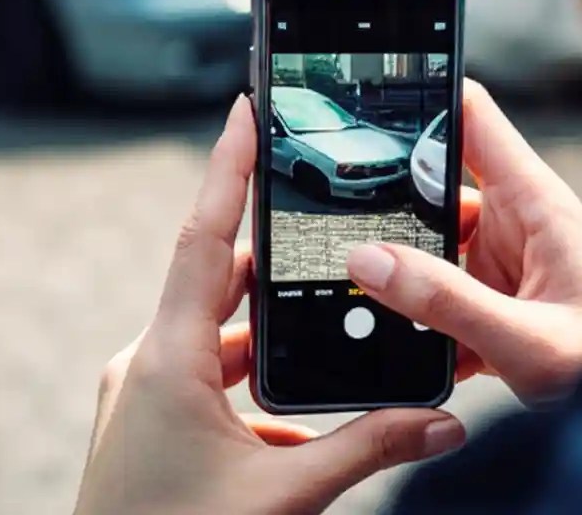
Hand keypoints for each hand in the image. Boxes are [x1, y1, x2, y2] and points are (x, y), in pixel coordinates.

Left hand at [74, 97, 464, 514]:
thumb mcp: (285, 495)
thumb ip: (369, 449)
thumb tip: (444, 422)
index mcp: (164, 361)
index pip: (201, 238)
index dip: (225, 167)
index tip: (245, 106)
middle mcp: (143, 365)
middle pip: (219, 288)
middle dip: (278, 268)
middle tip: (330, 234)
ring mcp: (137, 397)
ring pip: (215, 342)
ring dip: (269, 341)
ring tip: (332, 338)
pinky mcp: (144, 428)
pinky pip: (204, 383)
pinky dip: (251, 388)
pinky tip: (298, 421)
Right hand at [347, 82, 581, 404]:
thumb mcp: (528, 341)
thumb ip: (447, 302)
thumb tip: (371, 261)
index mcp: (534, 202)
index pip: (471, 116)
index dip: (422, 96)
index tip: (364, 102)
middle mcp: (516, 220)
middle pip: (432, 184)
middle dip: (390, 205)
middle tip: (347, 235)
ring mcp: (502, 260)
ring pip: (428, 245)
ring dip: (403, 271)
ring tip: (377, 300)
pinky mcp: (494, 300)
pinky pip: (438, 290)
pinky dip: (419, 313)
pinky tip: (411, 342)